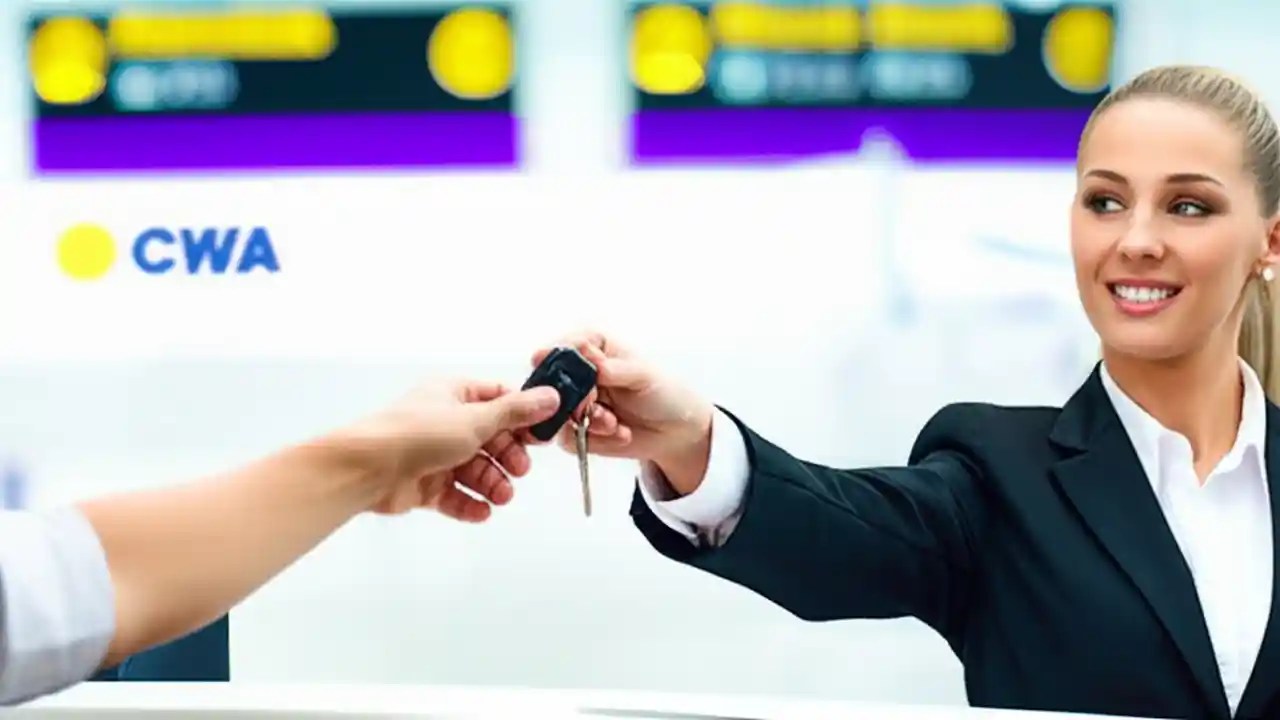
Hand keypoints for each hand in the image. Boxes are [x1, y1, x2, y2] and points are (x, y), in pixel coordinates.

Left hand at [341, 379, 559, 521]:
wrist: (366, 470)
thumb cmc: (415, 434)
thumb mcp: (475, 419)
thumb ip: (515, 412)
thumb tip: (550, 396)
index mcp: (454, 395)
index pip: (498, 400)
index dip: (522, 418)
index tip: (540, 435)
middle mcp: (445, 422)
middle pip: (490, 439)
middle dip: (507, 458)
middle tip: (519, 471)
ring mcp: (434, 454)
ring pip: (475, 470)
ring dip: (492, 484)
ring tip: (501, 496)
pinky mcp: (424, 484)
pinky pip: (455, 495)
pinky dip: (470, 503)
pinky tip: (481, 511)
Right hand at [530, 330, 715, 494]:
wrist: (677, 431)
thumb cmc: (664, 393)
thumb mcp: (643, 375)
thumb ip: (612, 368)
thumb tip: (587, 359)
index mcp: (592, 346)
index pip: (561, 347)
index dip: (553, 358)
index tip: (555, 370)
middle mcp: (577, 374)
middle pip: (550, 384)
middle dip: (573, 399)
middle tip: (594, 403)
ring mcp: (574, 403)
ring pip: (557, 415)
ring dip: (588, 422)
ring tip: (615, 424)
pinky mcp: (576, 431)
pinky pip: (568, 439)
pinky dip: (596, 440)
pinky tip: (620, 433)